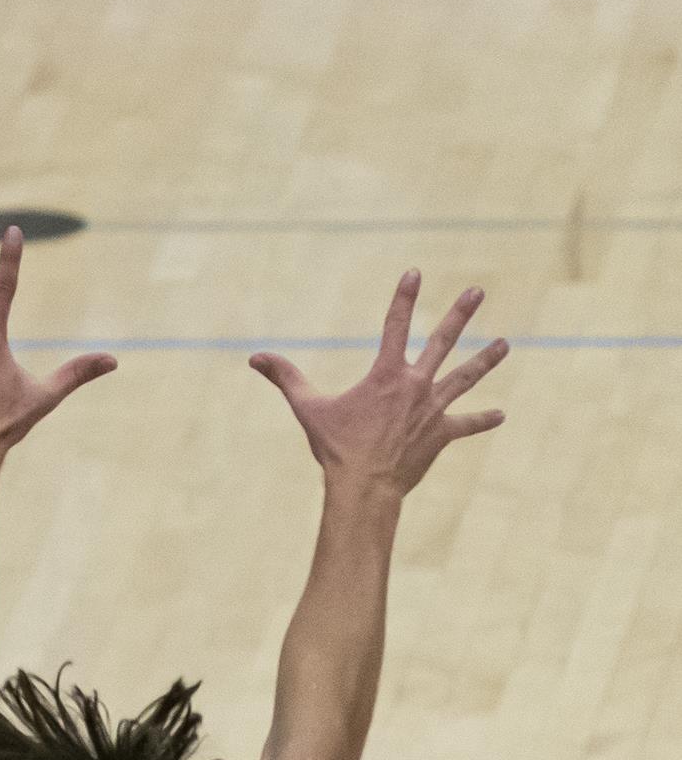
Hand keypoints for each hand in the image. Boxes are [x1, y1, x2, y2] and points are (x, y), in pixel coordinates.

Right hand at [250, 272, 508, 496]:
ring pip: (465, 377)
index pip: (395, 325)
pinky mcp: (441, 435)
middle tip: (477, 292)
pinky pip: (466, 425)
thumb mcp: (308, 409)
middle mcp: (415, 385)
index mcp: (386, 374)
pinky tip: (500, 415)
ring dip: (486, 359)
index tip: (414, 273)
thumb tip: (255, 357)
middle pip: (443, 341)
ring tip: (505, 344)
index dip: (404, 297)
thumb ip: (286, 378)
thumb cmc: (336, 448)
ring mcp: (432, 409)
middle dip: (460, 314)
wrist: (365, 487)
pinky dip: (482, 420)